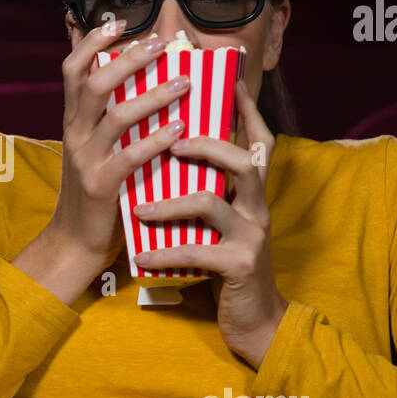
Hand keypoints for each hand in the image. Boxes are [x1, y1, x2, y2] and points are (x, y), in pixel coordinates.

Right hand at [48, 18, 191, 276]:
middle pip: (94, 83)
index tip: (118, 21)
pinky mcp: (101, 187)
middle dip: (128, 59)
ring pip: (115, 116)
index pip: (72, 70)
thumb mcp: (95, 148)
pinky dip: (156, 138)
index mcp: (73, 121)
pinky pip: (129, 156)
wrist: (76, 243)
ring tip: (185, 83)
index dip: (92, 42)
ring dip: (153, 95)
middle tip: (160, 45)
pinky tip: (180, 127)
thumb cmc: (97, 192)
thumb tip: (139, 85)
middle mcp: (74, 135)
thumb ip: (109, 118)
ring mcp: (85, 160)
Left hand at [132, 79, 287, 368]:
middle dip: (208, 145)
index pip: (256, 138)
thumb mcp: (221, 219)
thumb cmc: (225, 261)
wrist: (253, 320)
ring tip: (138, 207)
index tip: (224, 77)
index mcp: (252, 191)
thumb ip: (209, 185)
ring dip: (171, 202)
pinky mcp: (239, 266)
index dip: (244, 108)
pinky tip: (140, 254)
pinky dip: (164, 252)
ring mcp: (252, 236)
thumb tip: (174, 148)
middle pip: (244, 160)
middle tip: (172, 141)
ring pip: (213, 203)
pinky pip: (197, 252)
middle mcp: (258, 206)